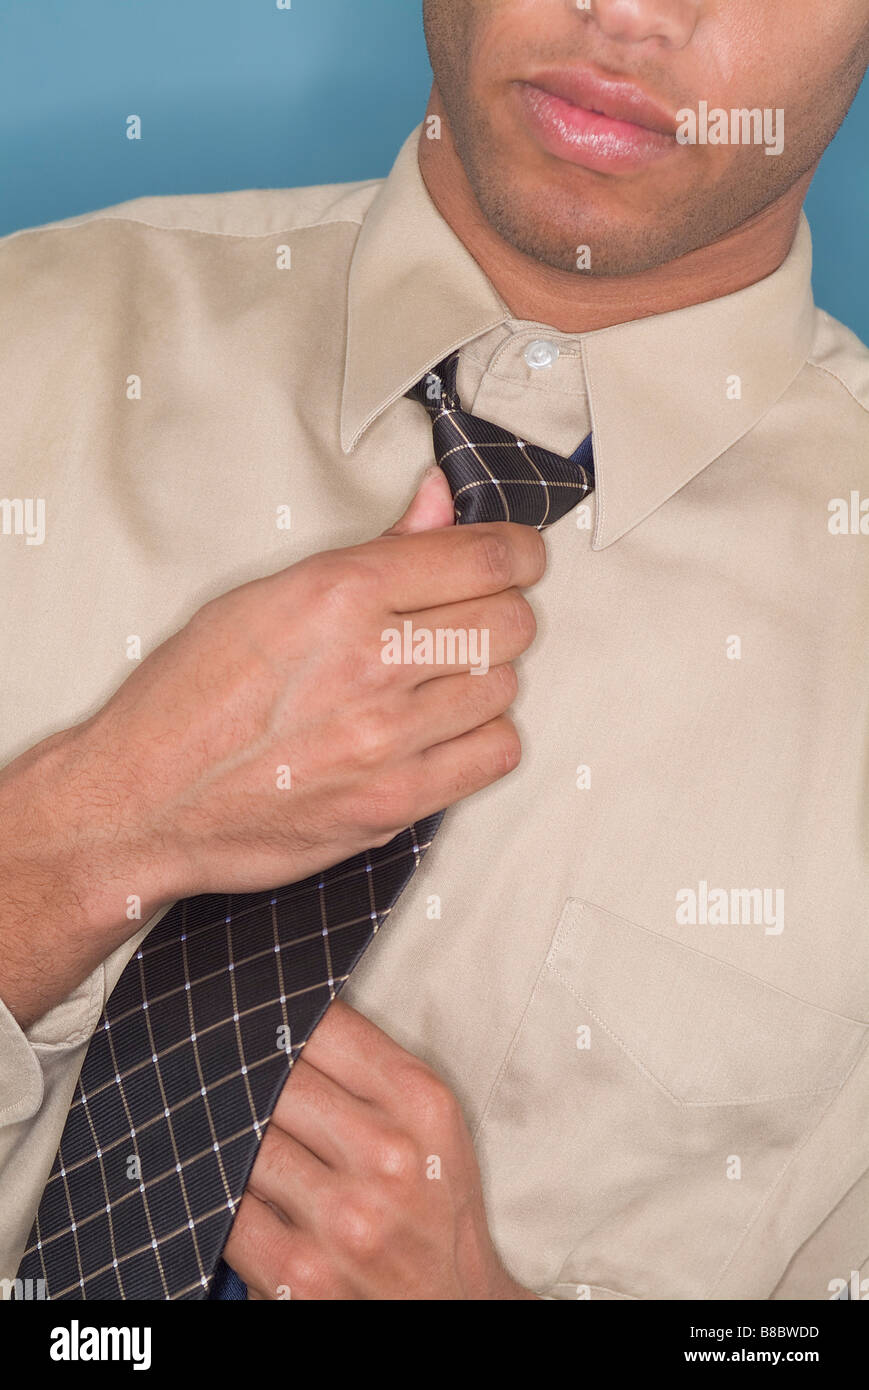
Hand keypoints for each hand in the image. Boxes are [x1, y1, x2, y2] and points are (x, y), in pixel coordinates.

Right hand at [0, 469, 543, 1026]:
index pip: (485, 558)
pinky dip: (481, 738)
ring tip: (436, 681)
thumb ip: (373, 551)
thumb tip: (439, 503)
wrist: (142, 801)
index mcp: (336, 594)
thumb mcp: (265, 596)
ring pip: (506, 687)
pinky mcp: (394, 803)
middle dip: (499, 613)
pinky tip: (442, 731)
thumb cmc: (190, 698)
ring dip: (483, 678)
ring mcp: (385, 740)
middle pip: (511, 622)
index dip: (519, 554)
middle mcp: (368, 663)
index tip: (518, 559)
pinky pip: (495, 754)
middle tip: (466, 621)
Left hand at [223, 999, 535, 1299]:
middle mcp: (389, 1155)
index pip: (323, 1026)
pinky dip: (219, 1192)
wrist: (452, 1309)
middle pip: (275, 1077)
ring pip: (244, 1136)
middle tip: (215, 1064)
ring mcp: (344, 1216)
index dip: (276, 1018)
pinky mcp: (301, 1271)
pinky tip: (228, 1182)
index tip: (251, 1018)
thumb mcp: (431, 1125)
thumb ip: (369, 1070)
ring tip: (223, 1124)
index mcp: (422, 1104)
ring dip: (227, 1133)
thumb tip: (279, 1020)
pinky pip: (227, 1206)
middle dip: (243, 1074)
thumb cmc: (433, 1205)